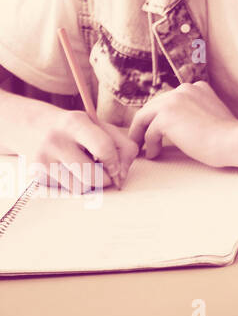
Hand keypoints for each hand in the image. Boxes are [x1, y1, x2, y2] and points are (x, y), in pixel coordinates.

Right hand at [19, 108, 137, 191]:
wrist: (35, 127)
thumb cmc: (78, 130)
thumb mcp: (102, 128)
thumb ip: (124, 147)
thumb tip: (122, 176)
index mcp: (76, 123)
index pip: (103, 148)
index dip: (115, 163)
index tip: (116, 168)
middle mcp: (55, 140)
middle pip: (91, 176)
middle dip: (105, 179)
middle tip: (104, 173)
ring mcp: (42, 159)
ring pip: (79, 188)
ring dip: (88, 183)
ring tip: (84, 168)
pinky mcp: (35, 175)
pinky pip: (65, 192)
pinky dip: (72, 184)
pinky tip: (68, 170)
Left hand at [128, 81, 237, 167]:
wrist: (231, 141)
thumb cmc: (226, 135)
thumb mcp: (211, 114)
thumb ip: (195, 111)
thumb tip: (178, 124)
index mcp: (196, 87)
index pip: (169, 99)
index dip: (160, 115)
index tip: (155, 129)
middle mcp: (183, 89)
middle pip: (153, 106)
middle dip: (145, 124)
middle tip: (140, 140)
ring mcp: (173, 101)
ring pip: (145, 117)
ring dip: (140, 134)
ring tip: (141, 148)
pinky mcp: (166, 117)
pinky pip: (149, 133)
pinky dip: (149, 145)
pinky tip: (154, 154)